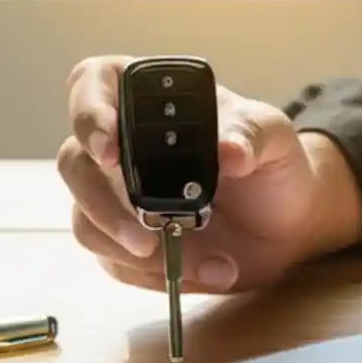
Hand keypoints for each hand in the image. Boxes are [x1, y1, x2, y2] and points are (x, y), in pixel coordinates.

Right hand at [56, 55, 361, 292]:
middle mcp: (120, 147)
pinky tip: (208, 271)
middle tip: (142, 235)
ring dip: (133, 252)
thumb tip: (230, 151)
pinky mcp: (126, 246)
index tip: (109, 150)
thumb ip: (252, 136)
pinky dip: (158, 275)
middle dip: (102, 203)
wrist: (287, 224)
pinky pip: (117, 263)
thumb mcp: (273, 137)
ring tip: (196, 263)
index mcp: (145, 100)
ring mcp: (118, 199)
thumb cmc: (272, 165)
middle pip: (74, 164)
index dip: (89, 116)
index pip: (91, 87)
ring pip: (87, 222)